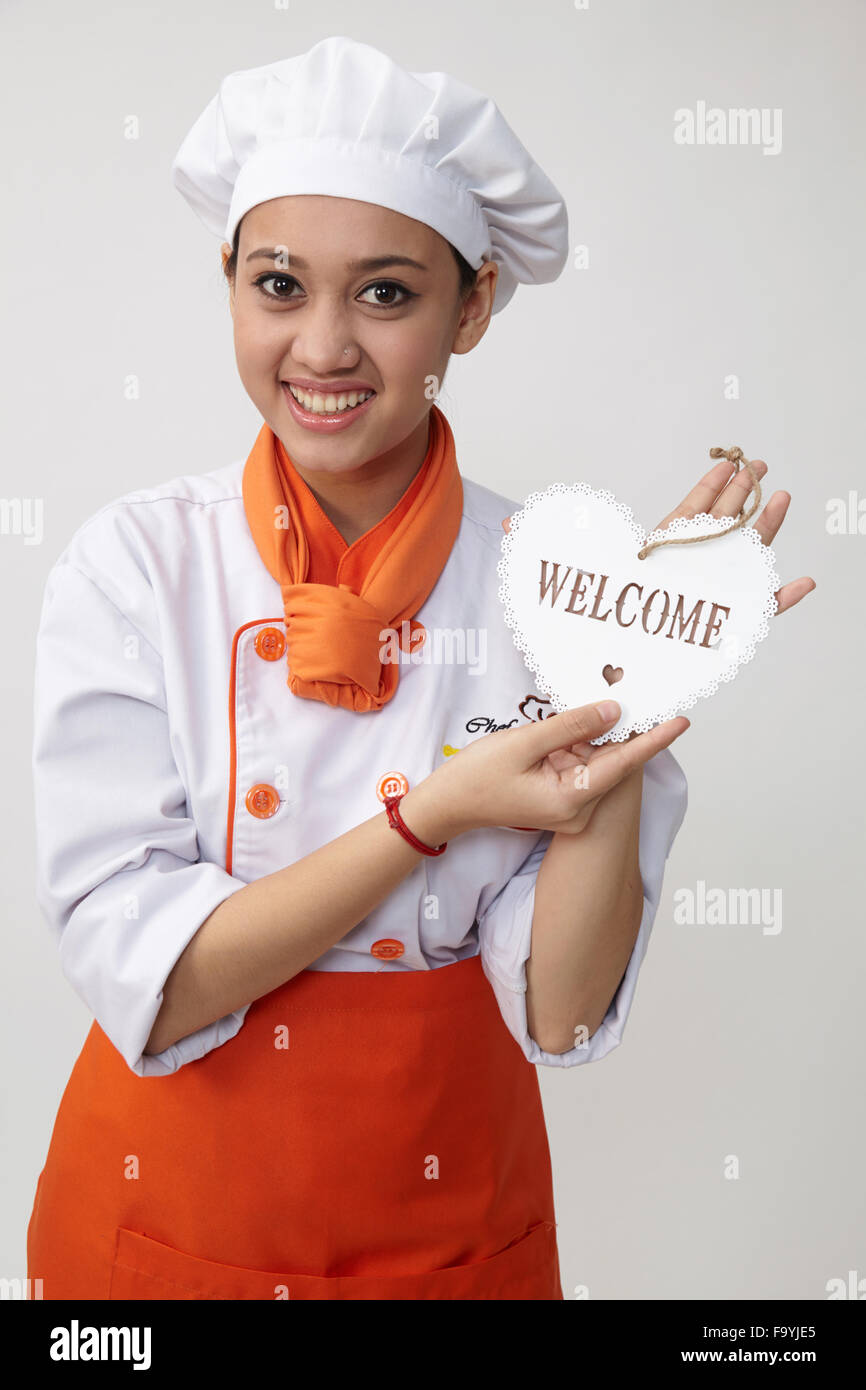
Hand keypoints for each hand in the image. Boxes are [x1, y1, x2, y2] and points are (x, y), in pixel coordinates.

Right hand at [417, 700, 688, 839]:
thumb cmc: (477, 776)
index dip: (654, 739)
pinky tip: (570, 725)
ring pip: (596, 761)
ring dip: (592, 734)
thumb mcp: (523, 743)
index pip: (624, 763)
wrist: (449, 805)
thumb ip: (571, 726)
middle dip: (618, 727)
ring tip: (586, 706)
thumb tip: (614, 711)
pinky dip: (578, 744)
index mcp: (572, 800)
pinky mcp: (562, 799)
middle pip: (611, 761)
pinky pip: (581, 765)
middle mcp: (578, 809)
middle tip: (626, 688)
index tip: (682, 720)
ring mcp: (571, 807)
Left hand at [501, 454, 816, 616]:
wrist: (599, 685)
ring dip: (763, 532)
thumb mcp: (555, 591)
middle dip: (740, 497)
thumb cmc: (583, 642)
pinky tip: (802, 584)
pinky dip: (780, 600)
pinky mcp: (717, 632)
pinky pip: (755, 615)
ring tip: (781, 501)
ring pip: (741, 561)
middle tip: (761, 467)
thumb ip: (537, 554)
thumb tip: (509, 523)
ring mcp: (703, 601)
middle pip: (719, 529)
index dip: (706, 490)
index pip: (684, 517)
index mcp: (652, 561)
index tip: (727, 464)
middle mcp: (683, 576)